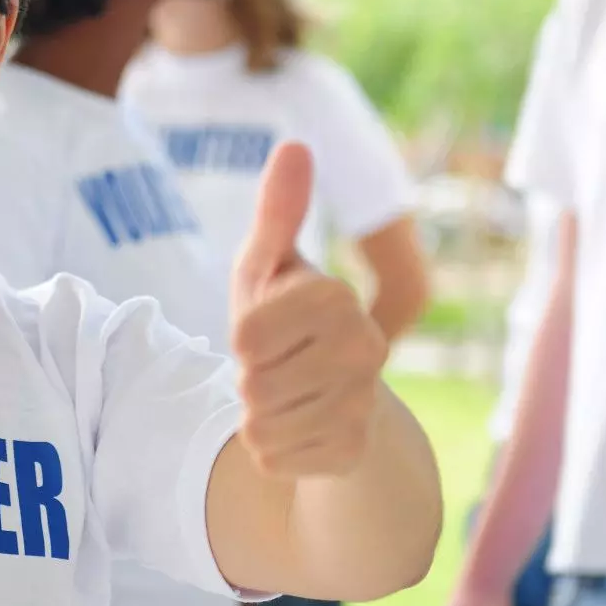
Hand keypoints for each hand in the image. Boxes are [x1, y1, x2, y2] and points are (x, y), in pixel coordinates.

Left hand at [229, 141, 388, 476]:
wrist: (331, 394)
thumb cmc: (284, 318)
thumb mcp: (268, 266)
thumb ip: (276, 214)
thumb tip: (295, 145)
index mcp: (339, 297)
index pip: (246, 337)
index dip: (241, 336)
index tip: (265, 328)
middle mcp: (364, 349)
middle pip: (250, 383)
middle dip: (247, 377)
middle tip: (274, 365)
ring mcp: (363, 407)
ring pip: (258, 425)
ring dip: (256, 414)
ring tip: (284, 394)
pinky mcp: (351, 454)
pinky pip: (271, 461)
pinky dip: (271, 449)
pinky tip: (297, 427)